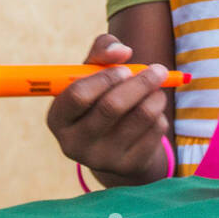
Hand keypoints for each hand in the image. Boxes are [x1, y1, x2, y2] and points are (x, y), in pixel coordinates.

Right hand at [46, 34, 170, 183]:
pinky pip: (155, 130)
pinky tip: (153, 112)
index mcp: (58, 118)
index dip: (105, 78)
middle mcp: (74, 144)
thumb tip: (122, 51)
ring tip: (157, 88)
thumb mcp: (93, 72)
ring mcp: (101, 159)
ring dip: (155, 95)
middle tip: (158, 70)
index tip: (125, 67)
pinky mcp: (128, 166)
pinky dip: (160, 114)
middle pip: (111, 107)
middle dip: (140, 83)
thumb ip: (102, 51)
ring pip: (140, 117)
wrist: (116, 142)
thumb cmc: (101, 96)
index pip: (78, 96)